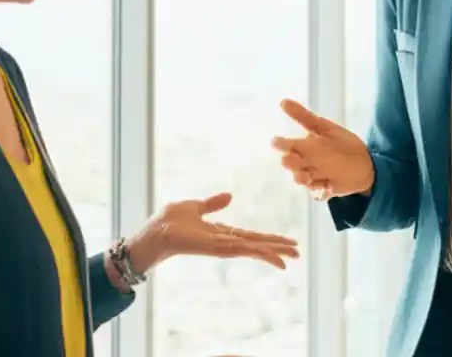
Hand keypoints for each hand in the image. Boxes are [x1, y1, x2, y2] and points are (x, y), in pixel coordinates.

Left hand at [127, 192, 298, 273]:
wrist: (154, 233)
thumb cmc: (168, 222)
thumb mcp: (194, 207)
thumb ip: (212, 204)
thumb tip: (230, 196)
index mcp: (221, 232)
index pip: (250, 236)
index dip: (268, 239)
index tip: (286, 242)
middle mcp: (224, 242)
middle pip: (256, 244)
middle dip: (276, 248)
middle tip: (298, 253)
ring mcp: (221, 247)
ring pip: (253, 249)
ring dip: (272, 252)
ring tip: (291, 257)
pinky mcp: (215, 249)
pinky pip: (241, 249)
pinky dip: (257, 252)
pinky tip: (271, 255)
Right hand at [271, 99, 374, 200]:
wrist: (365, 163)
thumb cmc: (342, 142)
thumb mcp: (325, 128)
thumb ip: (304, 117)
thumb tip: (283, 101)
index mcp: (305, 147)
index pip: (289, 146)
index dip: (282, 145)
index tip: (277, 141)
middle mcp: (306, 163)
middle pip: (292, 165)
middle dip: (291, 163)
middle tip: (295, 159)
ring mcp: (314, 178)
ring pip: (302, 180)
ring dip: (303, 178)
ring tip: (310, 176)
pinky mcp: (324, 191)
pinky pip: (318, 194)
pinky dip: (321, 192)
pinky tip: (328, 186)